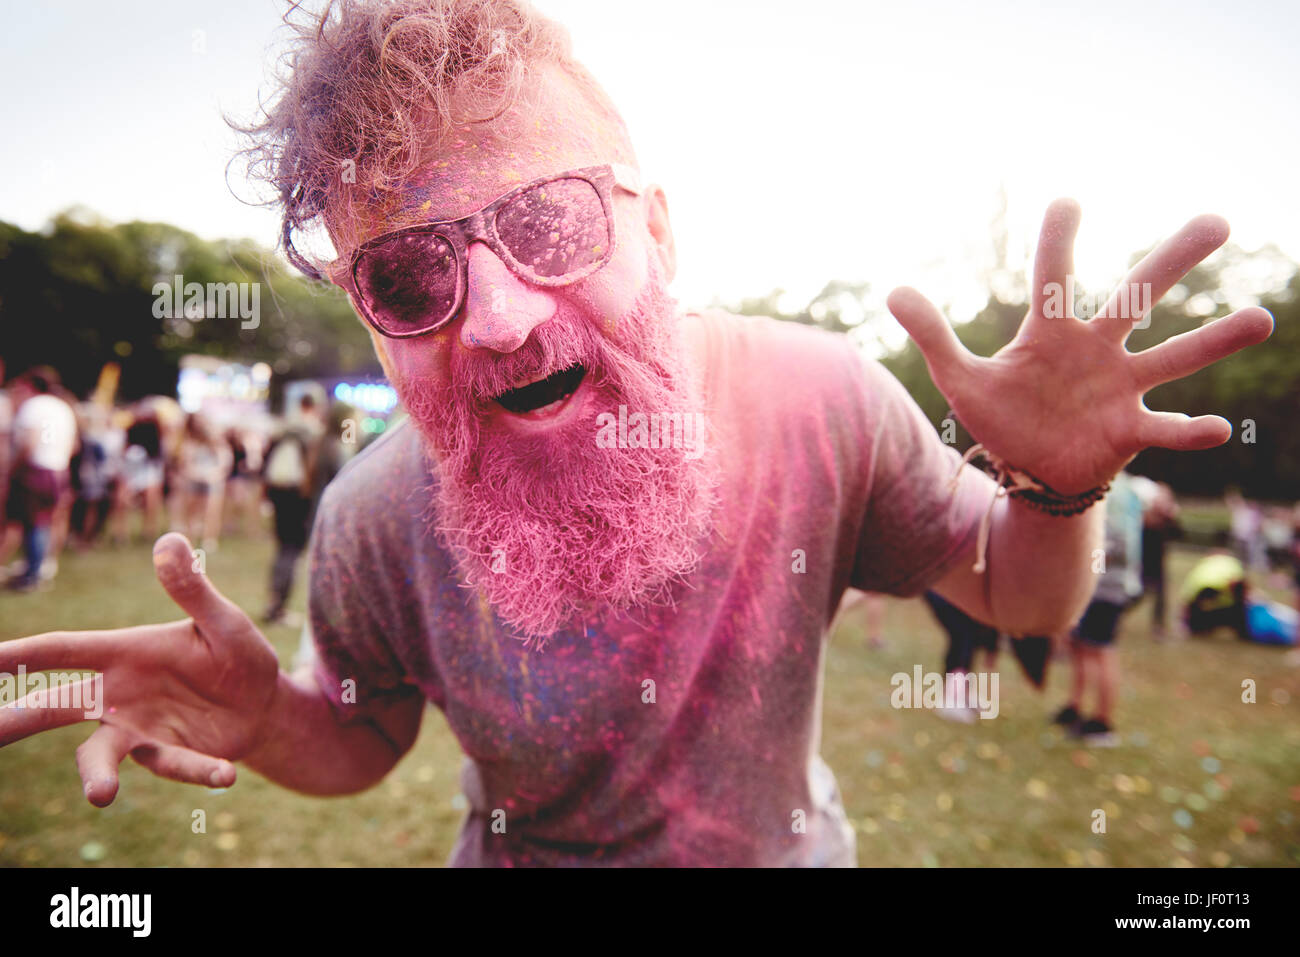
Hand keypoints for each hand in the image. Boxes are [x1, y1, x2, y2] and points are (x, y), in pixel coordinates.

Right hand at [0, 533, 280, 805]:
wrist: (265, 704)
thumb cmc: (235, 654)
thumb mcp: (223, 621)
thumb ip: (192, 590)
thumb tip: (169, 540)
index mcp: (125, 653)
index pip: (63, 651)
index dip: (20, 654)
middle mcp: (119, 695)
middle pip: (53, 707)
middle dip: (13, 720)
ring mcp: (138, 731)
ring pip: (99, 755)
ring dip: (97, 775)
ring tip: (99, 796)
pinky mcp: (168, 757)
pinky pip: (177, 766)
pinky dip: (199, 771)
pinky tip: (226, 773)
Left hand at [887, 200, 1273, 494]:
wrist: (1031, 468)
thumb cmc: (1003, 415)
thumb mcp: (960, 379)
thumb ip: (933, 336)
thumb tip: (894, 290)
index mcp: (1051, 333)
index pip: (1053, 279)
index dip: (1058, 243)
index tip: (1067, 201)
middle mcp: (1097, 350)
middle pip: (1136, 298)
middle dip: (1171, 261)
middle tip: (1217, 221)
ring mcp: (1120, 389)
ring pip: (1174, 358)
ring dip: (1214, 341)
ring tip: (1260, 318)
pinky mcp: (1129, 431)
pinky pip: (1164, 429)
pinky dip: (1189, 432)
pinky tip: (1220, 429)